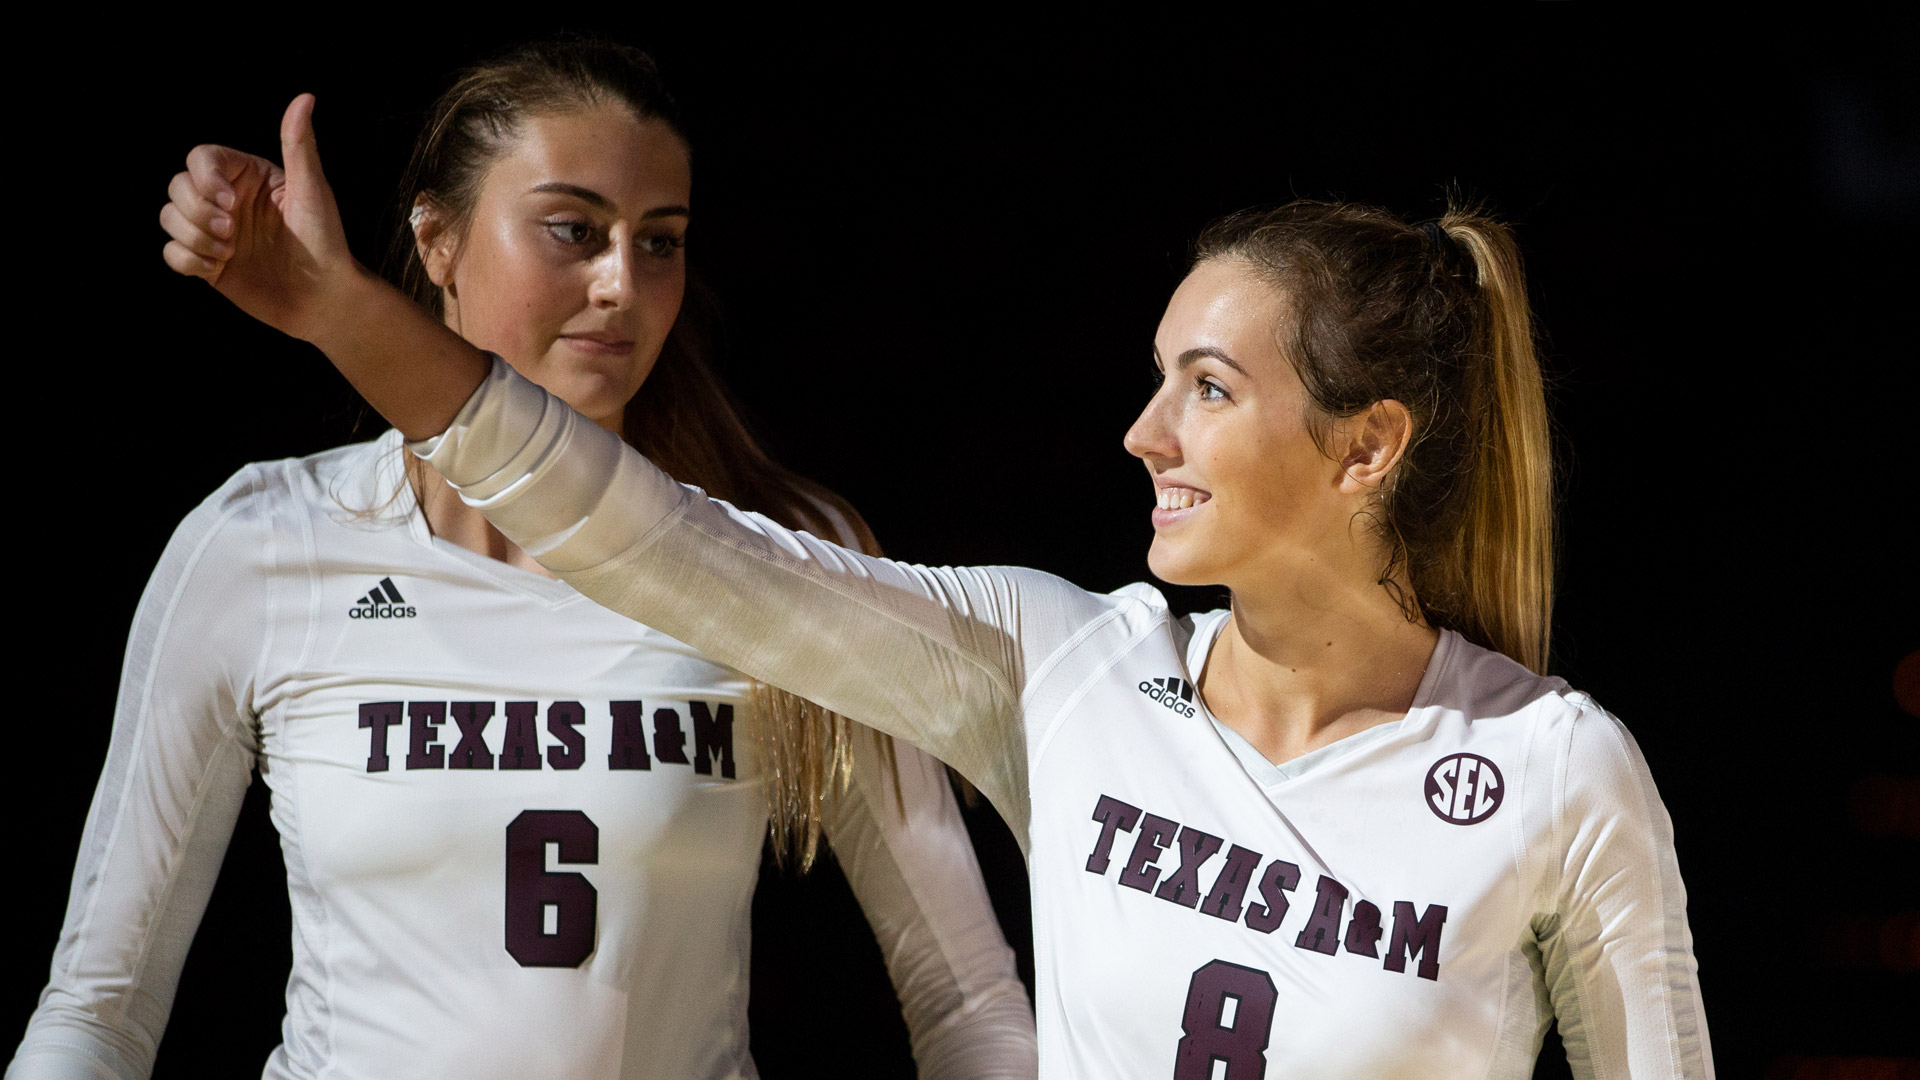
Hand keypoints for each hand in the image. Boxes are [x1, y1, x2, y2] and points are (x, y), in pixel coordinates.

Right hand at [159, 94, 361, 342]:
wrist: (325, 299)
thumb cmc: (326, 242)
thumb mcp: (312, 190)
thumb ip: (299, 144)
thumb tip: (305, 97)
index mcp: (247, 175)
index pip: (201, 157)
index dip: (205, 178)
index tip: (231, 203)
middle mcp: (226, 199)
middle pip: (177, 185)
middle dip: (197, 210)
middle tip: (232, 233)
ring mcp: (214, 231)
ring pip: (168, 217)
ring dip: (192, 235)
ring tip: (229, 253)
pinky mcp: (207, 262)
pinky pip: (171, 253)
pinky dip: (186, 259)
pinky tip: (216, 268)